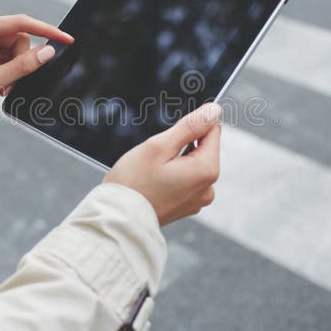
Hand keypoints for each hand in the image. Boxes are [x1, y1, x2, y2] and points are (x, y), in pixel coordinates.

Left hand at [0, 14, 73, 128]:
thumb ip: (23, 65)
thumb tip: (48, 52)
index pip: (21, 23)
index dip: (46, 30)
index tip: (65, 38)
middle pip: (19, 39)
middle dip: (22, 60)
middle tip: (12, 80)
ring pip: (16, 50)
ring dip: (16, 69)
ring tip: (4, 86)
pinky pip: (9, 58)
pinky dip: (10, 72)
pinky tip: (1, 85)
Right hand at [103, 102, 221, 225]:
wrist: (117, 219)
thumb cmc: (132, 184)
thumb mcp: (159, 146)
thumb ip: (189, 127)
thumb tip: (214, 111)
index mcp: (206, 170)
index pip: (212, 131)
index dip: (191, 125)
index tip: (171, 133)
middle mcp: (208, 188)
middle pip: (202, 149)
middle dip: (181, 145)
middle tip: (155, 157)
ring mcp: (198, 200)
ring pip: (192, 164)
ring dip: (175, 160)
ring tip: (152, 172)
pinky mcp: (187, 206)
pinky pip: (185, 180)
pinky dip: (172, 176)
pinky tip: (154, 182)